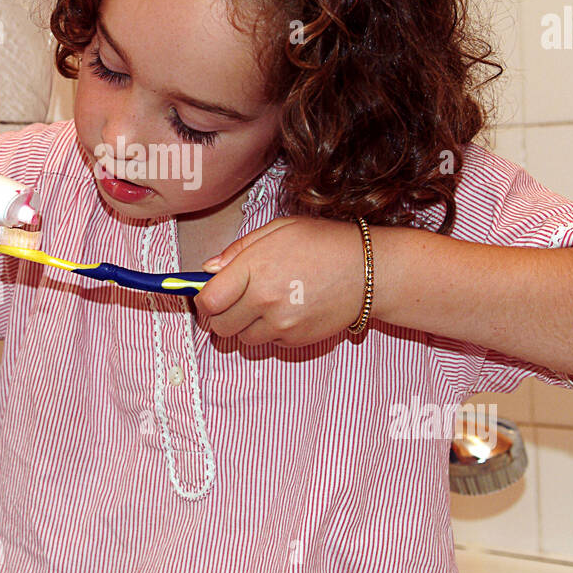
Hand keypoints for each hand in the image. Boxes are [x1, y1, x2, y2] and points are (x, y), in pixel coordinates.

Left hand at [193, 217, 366, 347]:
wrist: (370, 271)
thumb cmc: (325, 243)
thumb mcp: (279, 229)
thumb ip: (238, 250)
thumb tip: (209, 269)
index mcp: (255, 268)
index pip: (208, 300)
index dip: (202, 300)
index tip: (207, 295)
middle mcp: (265, 300)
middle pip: (219, 326)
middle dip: (220, 316)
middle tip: (231, 302)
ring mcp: (281, 325)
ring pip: (241, 339)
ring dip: (245, 325)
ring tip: (264, 303)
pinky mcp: (296, 341)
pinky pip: (267, 343)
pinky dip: (268, 332)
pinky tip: (286, 310)